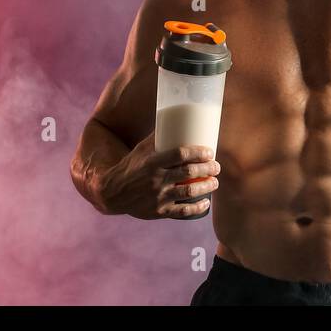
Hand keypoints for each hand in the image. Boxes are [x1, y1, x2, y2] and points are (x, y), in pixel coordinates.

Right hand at [97, 133, 220, 220]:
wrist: (113, 192)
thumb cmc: (132, 166)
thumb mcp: (141, 149)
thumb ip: (158, 137)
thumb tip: (177, 118)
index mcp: (152, 161)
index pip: (179, 154)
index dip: (198, 152)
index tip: (210, 152)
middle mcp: (155, 179)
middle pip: (188, 172)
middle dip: (207, 168)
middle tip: (216, 166)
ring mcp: (157, 197)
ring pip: (189, 192)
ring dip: (206, 186)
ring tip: (215, 182)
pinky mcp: (159, 212)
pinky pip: (182, 212)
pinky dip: (197, 208)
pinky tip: (206, 202)